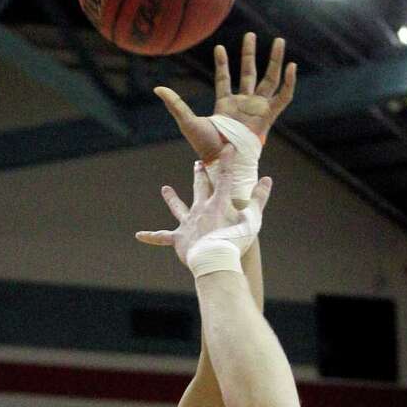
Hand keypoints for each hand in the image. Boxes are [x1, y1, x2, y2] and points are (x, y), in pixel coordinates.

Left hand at [136, 149, 271, 265]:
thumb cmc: (236, 241)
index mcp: (219, 202)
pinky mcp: (178, 239)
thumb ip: (259, 199)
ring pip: (178, 207)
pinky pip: (162, 237)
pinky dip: (151, 236)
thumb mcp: (253, 219)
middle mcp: (200, 208)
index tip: (228, 147)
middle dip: (199, 174)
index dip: (227, 161)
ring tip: (165, 189)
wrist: (215, 259)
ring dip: (171, 198)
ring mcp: (187, 223)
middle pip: (199, 187)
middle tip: (197, 163)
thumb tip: (267, 179)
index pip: (224, 177)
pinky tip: (139, 235)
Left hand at [155, 33, 296, 164]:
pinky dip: (289, 83)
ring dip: (275, 60)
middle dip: (250, 54)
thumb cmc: (206, 146)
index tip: (219, 47)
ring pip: (269, 79)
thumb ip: (175, 104)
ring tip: (280, 40)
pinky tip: (292, 66)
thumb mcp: (188, 121)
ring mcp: (257, 109)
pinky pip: (283, 97)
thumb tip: (157, 88)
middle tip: (251, 35)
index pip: (224, 80)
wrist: (224, 159)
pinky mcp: (268, 115)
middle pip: (249, 74)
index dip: (222, 64)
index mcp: (226, 106)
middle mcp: (243, 105)